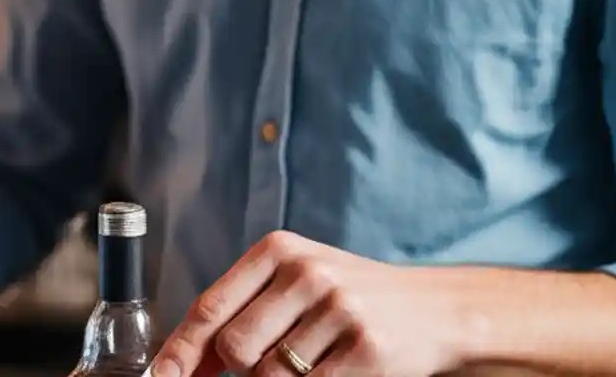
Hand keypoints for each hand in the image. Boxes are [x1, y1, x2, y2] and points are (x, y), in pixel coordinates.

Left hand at [151, 232, 468, 376]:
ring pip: (269, 376)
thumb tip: (181, 364)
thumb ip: (241, 313)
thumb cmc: (352, 299)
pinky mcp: (368, 348)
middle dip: (242, 370)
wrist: (437, 308)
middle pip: (235, 348)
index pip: (209, 307)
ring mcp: (339, 309)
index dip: (178, 351)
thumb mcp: (295, 286)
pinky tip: (332, 371)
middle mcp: (307, 272)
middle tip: (274, 360)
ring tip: (312, 360)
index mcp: (279, 250)